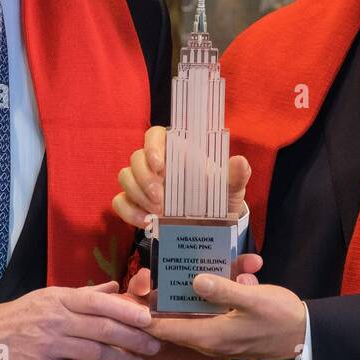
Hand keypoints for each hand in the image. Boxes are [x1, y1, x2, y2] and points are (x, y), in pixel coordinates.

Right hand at [0, 281, 160, 359]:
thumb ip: (82, 295)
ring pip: (96, 353)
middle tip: (154, 345)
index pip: (99, 302)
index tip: (149, 319)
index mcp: (59, 300)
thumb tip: (113, 287)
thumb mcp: (47, 297)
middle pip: (104, 329)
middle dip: (134, 338)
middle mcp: (56, 321)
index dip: (127, 311)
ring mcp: (50, 346)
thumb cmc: (16, 317)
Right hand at [113, 125, 250, 228]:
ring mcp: (142, 183)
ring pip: (124, 177)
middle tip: (161, 199)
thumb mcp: (231, 186)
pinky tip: (146, 222)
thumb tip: (239, 161)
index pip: (154, 135)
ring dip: (138, 194)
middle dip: (144, 178)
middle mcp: (155, 164)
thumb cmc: (219, 195)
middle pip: (135, 158)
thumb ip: (236, 174)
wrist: (214, 224)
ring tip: (158, 212)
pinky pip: (119, 202)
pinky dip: (129, 212)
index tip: (160, 165)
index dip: (152, 145)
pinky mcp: (134, 203)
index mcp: (176, 151)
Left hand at [145, 275, 305, 359]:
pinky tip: (246, 270)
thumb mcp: (253, 300)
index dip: (145, 314)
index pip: (165, 328)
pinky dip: (224, 288)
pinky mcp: (230, 324)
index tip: (134, 291)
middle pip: (178, 314)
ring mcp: (219, 331)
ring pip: (200, 305)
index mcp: (209, 335)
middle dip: (174, 288)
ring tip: (227, 261)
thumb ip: (223, 290)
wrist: (306, 334)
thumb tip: (195, 280)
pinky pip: (217, 305)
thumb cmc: (280, 319)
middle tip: (171, 260)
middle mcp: (209, 337)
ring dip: (207, 283)